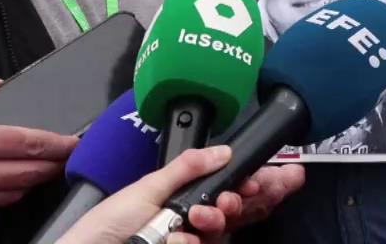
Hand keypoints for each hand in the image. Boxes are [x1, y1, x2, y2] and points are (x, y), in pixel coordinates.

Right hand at [0, 71, 77, 226]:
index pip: (28, 144)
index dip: (59, 144)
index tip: (78, 142)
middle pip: (30, 174)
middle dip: (54, 165)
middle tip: (70, 156)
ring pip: (13, 195)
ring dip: (31, 182)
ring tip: (43, 168)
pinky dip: (4, 195)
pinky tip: (8, 184)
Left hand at [57, 151, 305, 243]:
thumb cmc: (107, 224)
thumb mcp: (147, 187)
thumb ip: (187, 168)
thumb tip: (223, 150)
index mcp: (182, 197)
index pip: (229, 187)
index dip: (257, 183)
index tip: (279, 176)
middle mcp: (189, 221)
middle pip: (235, 211)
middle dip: (245, 199)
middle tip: (242, 193)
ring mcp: (187, 241)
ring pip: (222, 231)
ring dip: (215, 220)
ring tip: (198, 216)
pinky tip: (180, 240)